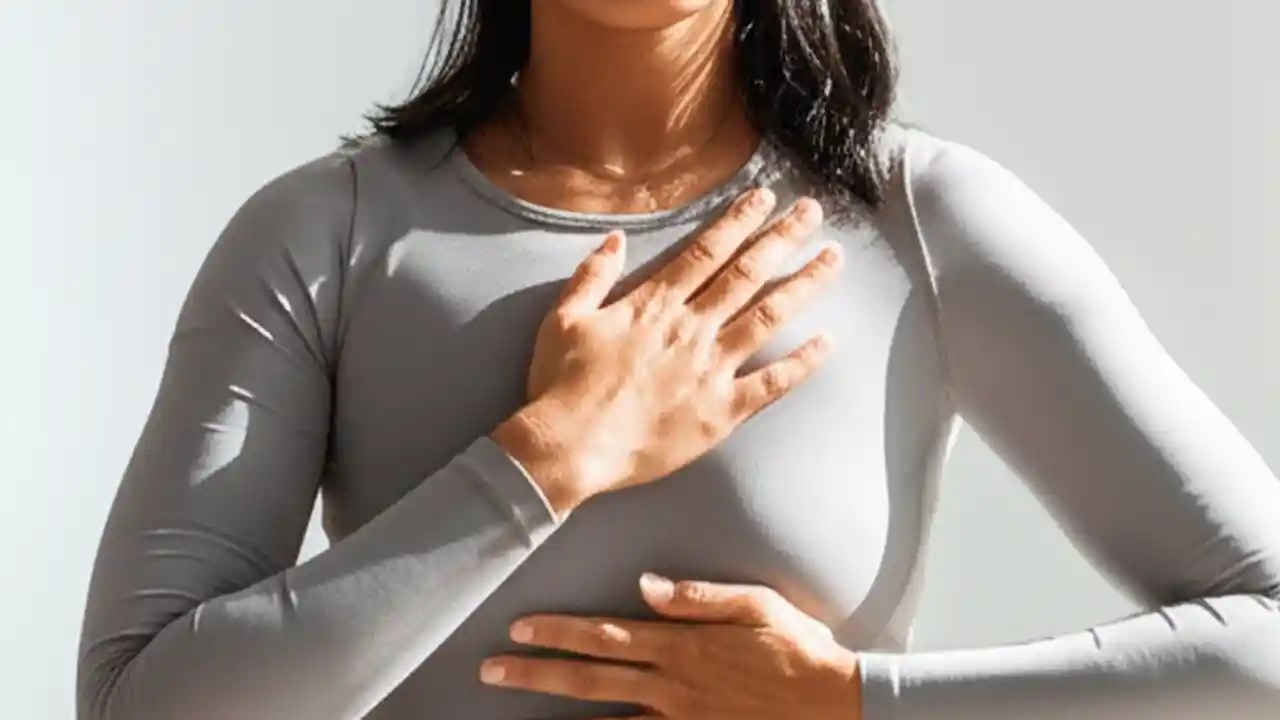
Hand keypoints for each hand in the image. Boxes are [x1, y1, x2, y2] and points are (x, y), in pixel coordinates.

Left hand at [479, 574, 862, 718]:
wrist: (834, 704)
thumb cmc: (796, 647)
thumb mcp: (754, 604)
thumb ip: (696, 596)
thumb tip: (645, 585)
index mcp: (681, 645)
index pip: (605, 636)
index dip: (558, 632)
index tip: (519, 627)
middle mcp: (671, 686)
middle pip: (590, 679)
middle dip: (536, 673)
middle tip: (490, 670)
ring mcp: (680, 719)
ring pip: (606, 719)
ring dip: (559, 713)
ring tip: (516, 711)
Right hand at [490, 187, 843, 516]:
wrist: (571, 446)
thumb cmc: (562, 384)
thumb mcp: (564, 318)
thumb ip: (592, 275)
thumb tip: (616, 239)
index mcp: (655, 305)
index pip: (707, 251)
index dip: (739, 220)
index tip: (766, 197)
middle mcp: (691, 328)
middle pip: (747, 274)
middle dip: (783, 238)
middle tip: (813, 212)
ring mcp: (710, 368)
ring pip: (768, 317)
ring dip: (804, 286)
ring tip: (833, 260)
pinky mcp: (721, 411)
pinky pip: (771, 382)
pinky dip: (802, 363)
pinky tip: (827, 342)